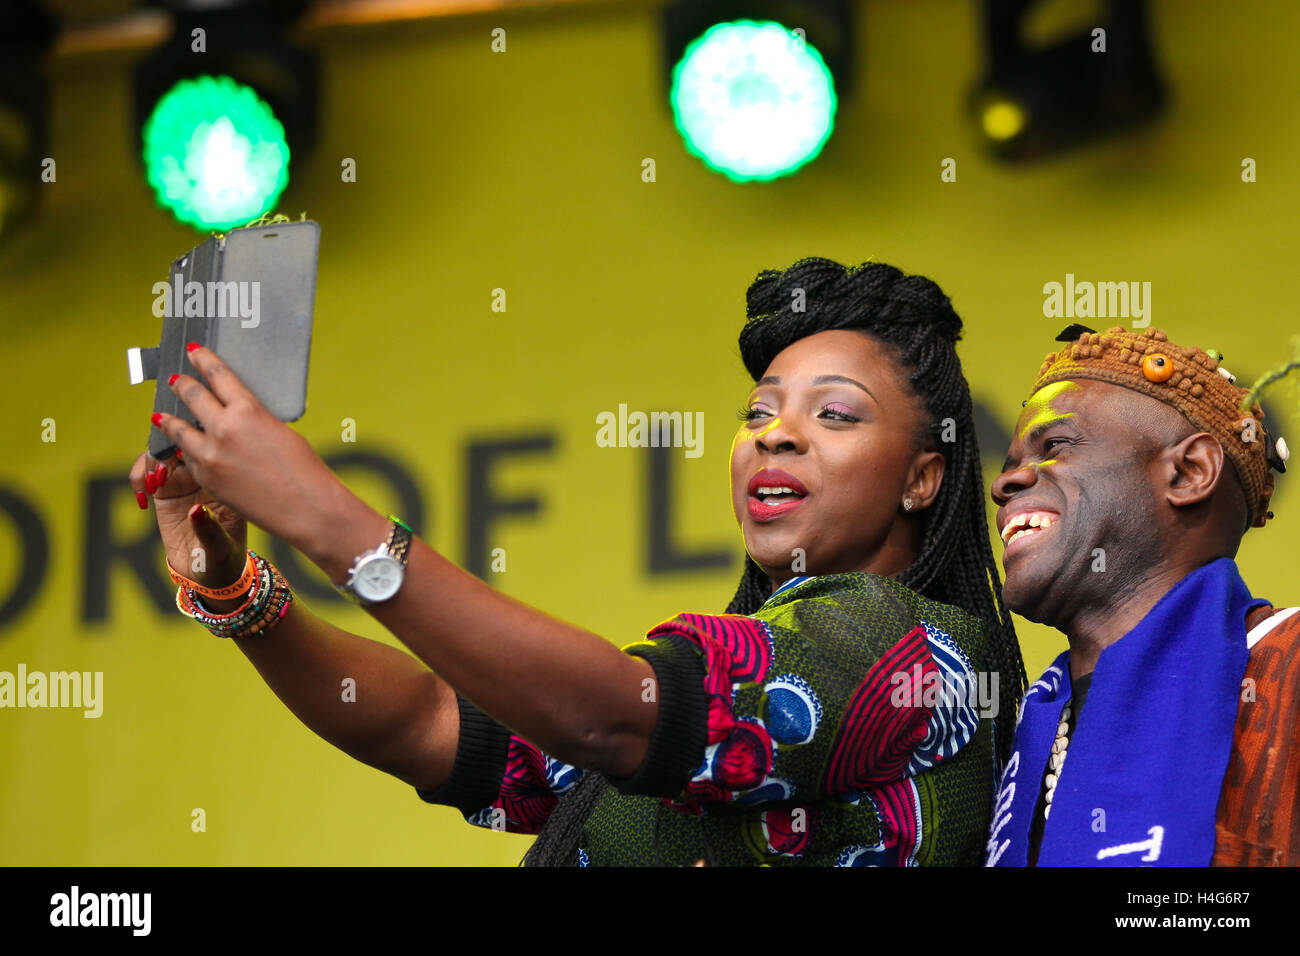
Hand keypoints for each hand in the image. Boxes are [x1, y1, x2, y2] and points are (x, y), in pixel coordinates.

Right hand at [129, 449, 246, 594]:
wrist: (207, 573)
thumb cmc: (223, 559)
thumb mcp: (221, 547)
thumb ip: (208, 530)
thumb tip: (195, 511)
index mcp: (228, 480)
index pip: (213, 448)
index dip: (194, 444)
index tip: (180, 457)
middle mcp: (206, 475)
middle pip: (185, 442)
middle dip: (167, 446)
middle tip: (160, 471)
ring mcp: (184, 481)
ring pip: (162, 453)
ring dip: (151, 462)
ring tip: (151, 486)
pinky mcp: (164, 491)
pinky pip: (146, 471)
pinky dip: (139, 476)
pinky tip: (143, 496)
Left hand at [150, 343, 343, 555]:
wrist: (305, 507)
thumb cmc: (303, 469)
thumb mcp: (279, 430)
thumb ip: (252, 419)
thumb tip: (235, 416)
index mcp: (247, 411)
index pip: (217, 375)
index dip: (203, 359)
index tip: (194, 351)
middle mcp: (223, 429)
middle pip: (193, 396)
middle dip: (182, 384)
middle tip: (175, 379)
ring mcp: (210, 456)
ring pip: (179, 429)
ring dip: (169, 419)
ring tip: (161, 415)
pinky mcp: (206, 478)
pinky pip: (189, 458)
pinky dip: (186, 450)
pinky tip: (182, 448)